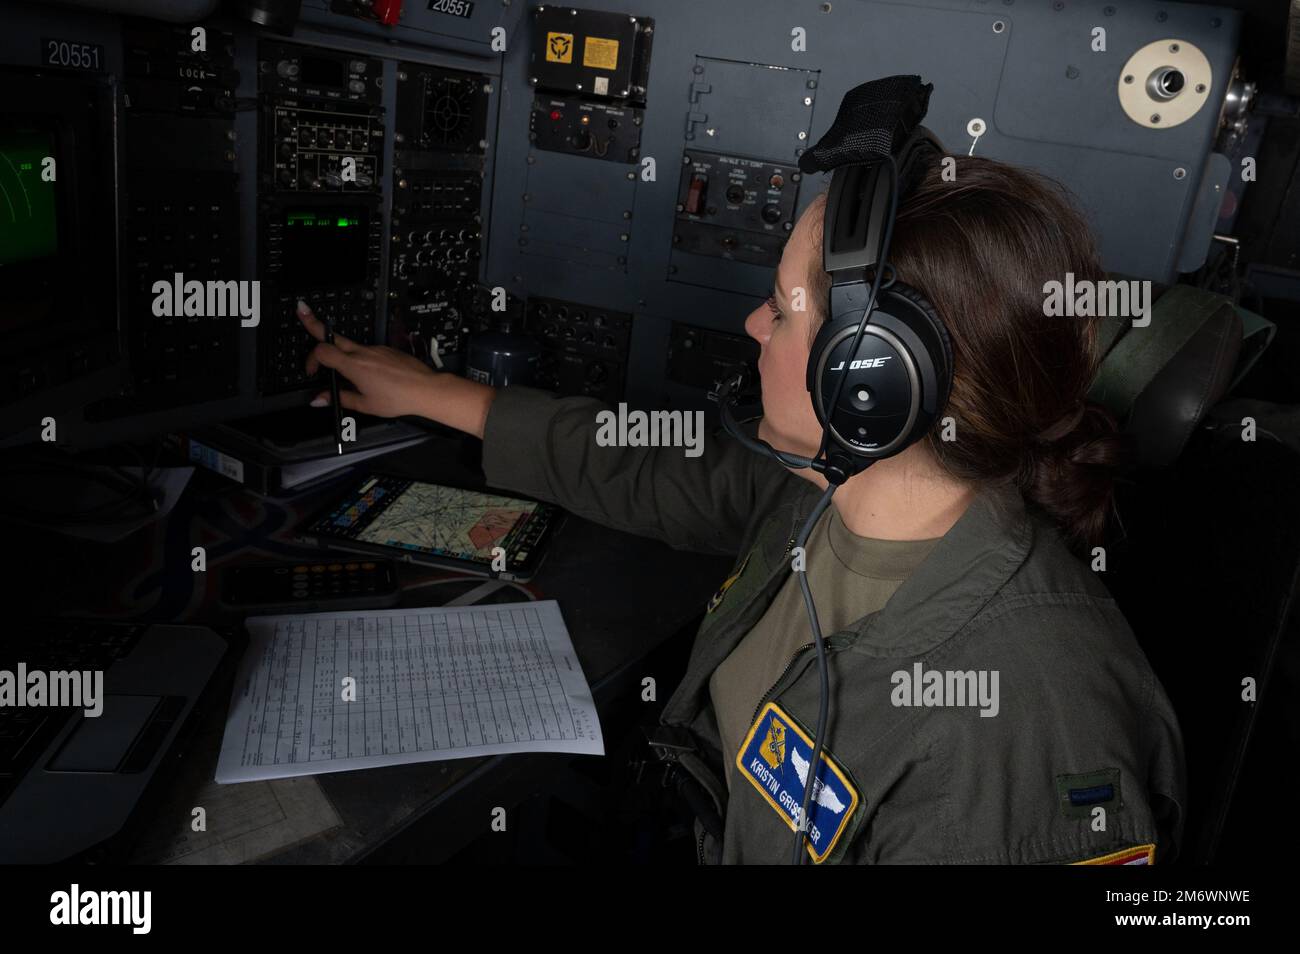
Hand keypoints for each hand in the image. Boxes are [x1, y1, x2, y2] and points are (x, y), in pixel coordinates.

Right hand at [296, 300, 439, 418]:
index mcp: (355, 365)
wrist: (426, 388)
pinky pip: (368, 352)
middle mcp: (364, 352)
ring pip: (351, 346)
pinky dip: (361, 359)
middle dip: (314, 322)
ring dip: (341, 352)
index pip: (322, 351)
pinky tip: (371, 375)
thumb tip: (320, 400)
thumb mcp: (366, 404)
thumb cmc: (400, 398)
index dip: (311, 359)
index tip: (311, 370)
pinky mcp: (386, 350)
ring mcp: (376, 349)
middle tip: (301, 310)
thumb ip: (340, 399)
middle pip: (332, 335)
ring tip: (344, 371)